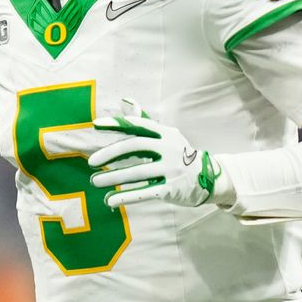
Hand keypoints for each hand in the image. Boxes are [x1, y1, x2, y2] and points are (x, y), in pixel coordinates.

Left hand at [88, 115, 221, 209]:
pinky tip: (109, 199)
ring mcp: (171, 169)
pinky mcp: (171, 189)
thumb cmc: (180, 154)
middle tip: (92, 162)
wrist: (209, 178)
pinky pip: (144, 193)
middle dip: (110, 154)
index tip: (96, 124)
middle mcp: (168, 148)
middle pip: (135, 147)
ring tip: (95, 181)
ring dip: (113, 177)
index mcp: (165, 133)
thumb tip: (125, 102)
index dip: (117, 124)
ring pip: (137, 172)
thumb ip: (144, 121)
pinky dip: (125, 196)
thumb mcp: (166, 136)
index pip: (138, 125)